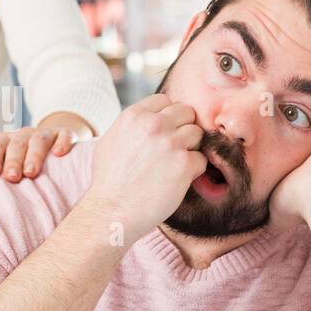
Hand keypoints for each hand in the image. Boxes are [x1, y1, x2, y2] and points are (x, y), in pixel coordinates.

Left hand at [0, 111, 88, 182]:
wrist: (57, 147)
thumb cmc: (28, 165)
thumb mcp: (15, 169)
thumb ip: (3, 179)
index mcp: (8, 141)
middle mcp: (25, 135)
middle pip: (17, 144)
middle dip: (14, 161)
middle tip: (12, 178)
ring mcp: (46, 133)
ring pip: (39, 140)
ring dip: (34, 155)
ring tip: (31, 173)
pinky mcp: (65, 134)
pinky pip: (64, 135)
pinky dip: (62, 143)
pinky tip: (59, 153)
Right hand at [79, 94, 205, 242]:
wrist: (112, 210)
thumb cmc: (108, 180)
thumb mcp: (110, 140)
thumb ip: (132, 125)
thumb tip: (148, 118)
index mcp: (134, 115)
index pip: (165, 100)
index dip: (168, 116)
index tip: (164, 132)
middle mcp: (153, 124)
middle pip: (186, 113)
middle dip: (183, 129)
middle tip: (173, 150)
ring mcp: (171, 143)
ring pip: (197, 134)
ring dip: (190, 149)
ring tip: (173, 165)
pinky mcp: (184, 164)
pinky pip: (201, 159)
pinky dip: (193, 170)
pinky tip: (176, 180)